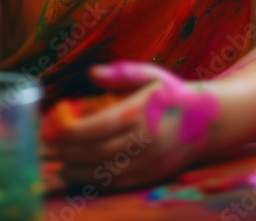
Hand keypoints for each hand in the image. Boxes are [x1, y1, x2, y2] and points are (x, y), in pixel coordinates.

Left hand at [47, 61, 218, 190]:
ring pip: (106, 172)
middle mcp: (145, 142)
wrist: (208, 122)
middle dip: (69, 152)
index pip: (100, 127)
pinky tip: (79, 175)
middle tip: (47, 148)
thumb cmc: (173, 93)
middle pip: (98, 152)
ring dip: (78, 170)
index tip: (52, 129)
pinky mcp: (152, 176)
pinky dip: (96, 182)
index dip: (73, 132)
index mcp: (141, 114)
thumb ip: (120, 73)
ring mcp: (149, 163)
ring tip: (58, 164)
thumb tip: (91, 73)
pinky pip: (119, 184)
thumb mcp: (150, 74)